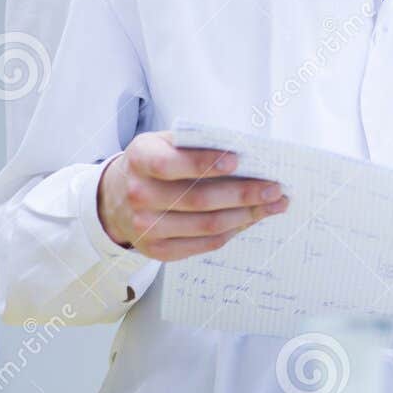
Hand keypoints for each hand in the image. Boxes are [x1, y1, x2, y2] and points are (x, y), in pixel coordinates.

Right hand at [96, 131, 287, 260]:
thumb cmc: (155, 162)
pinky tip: (251, 219)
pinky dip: (233, 231)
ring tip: (274, 204)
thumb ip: (198, 144)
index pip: (170, 164)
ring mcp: (146, 227)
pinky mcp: (157, 250)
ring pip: (207, 225)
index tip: (238, 160)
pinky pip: (204, 244)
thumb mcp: (167, 142)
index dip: (204, 163)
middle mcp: (139, 195)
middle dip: (244, 194)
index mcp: (140, 160)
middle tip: (275, 188)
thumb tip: (248, 153)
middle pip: (199, 200)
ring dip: (247, 215)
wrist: (117, 197)